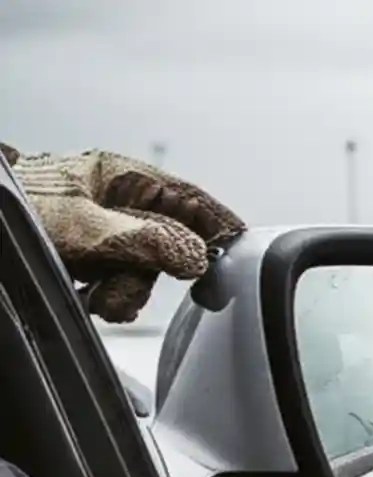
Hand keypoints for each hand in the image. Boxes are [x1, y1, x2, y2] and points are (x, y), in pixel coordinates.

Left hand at [3, 144, 245, 322]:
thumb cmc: (6, 213)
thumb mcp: (79, 227)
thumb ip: (143, 241)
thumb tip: (196, 256)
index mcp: (116, 177)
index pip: (187, 197)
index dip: (219, 221)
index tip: (244, 247)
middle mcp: (111, 204)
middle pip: (168, 243)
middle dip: (152, 272)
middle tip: (128, 284)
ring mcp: (98, 237)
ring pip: (142, 273)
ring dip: (123, 292)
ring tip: (92, 294)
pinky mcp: (82, 266)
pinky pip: (116, 288)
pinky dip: (105, 300)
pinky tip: (82, 297)